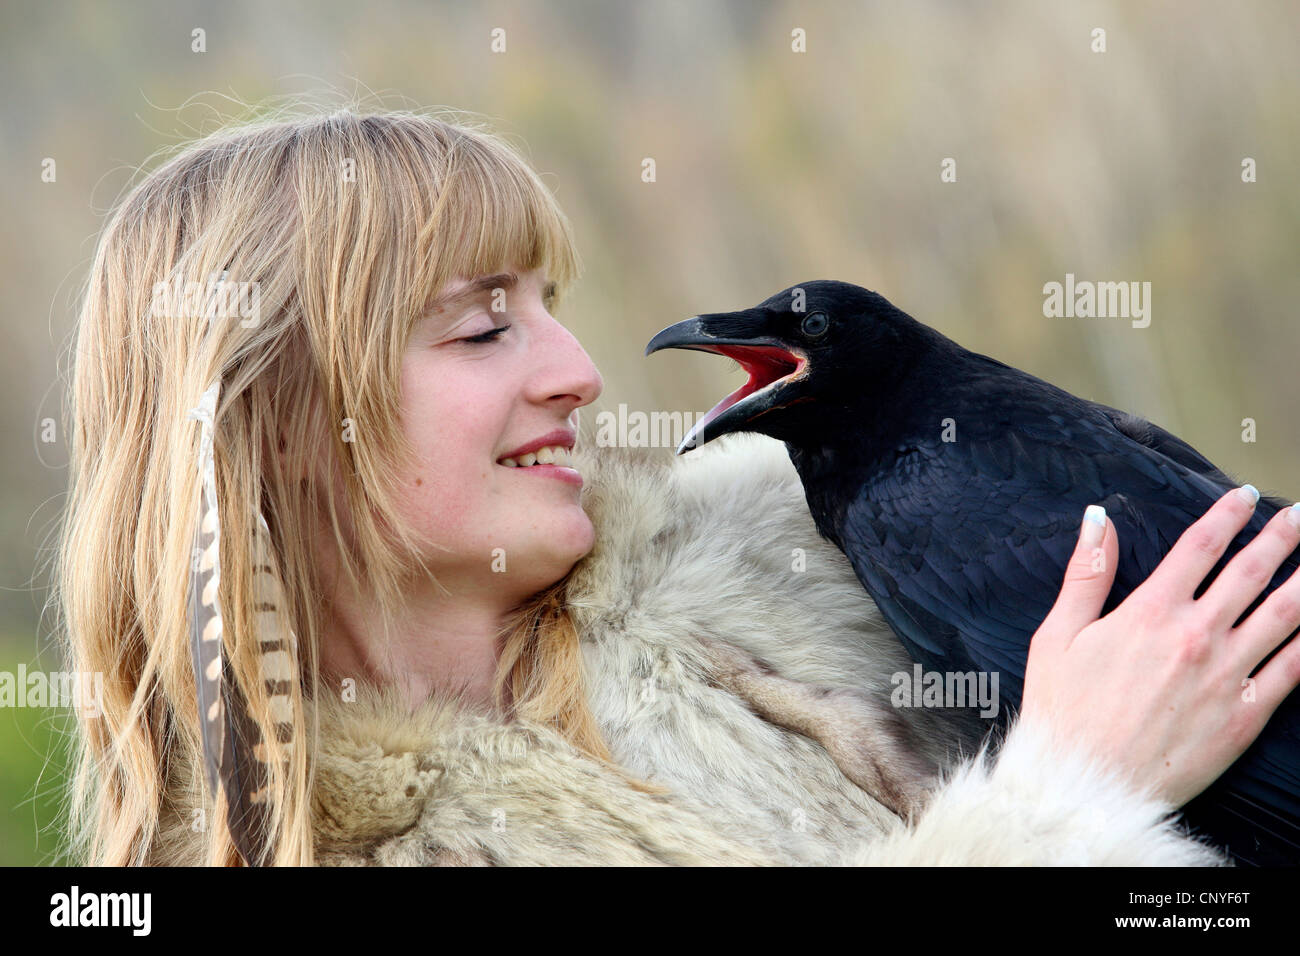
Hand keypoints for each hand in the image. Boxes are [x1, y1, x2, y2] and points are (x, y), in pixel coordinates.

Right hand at [1019, 486, 1299, 807]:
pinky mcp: (1246, 713)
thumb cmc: (1063, 710)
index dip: (1226, 515)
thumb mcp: (1057, 634)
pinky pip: (1295, 666)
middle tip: (1296, 517)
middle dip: (1279, 538)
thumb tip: (1096, 519)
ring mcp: (1227, 674)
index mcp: (1149, 611)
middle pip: (1250, 572)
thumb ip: (1085, 573)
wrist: (1085, 784)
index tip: (1244, 497)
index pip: (1200, 547)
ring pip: (1284, 613)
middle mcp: (1196, 635)